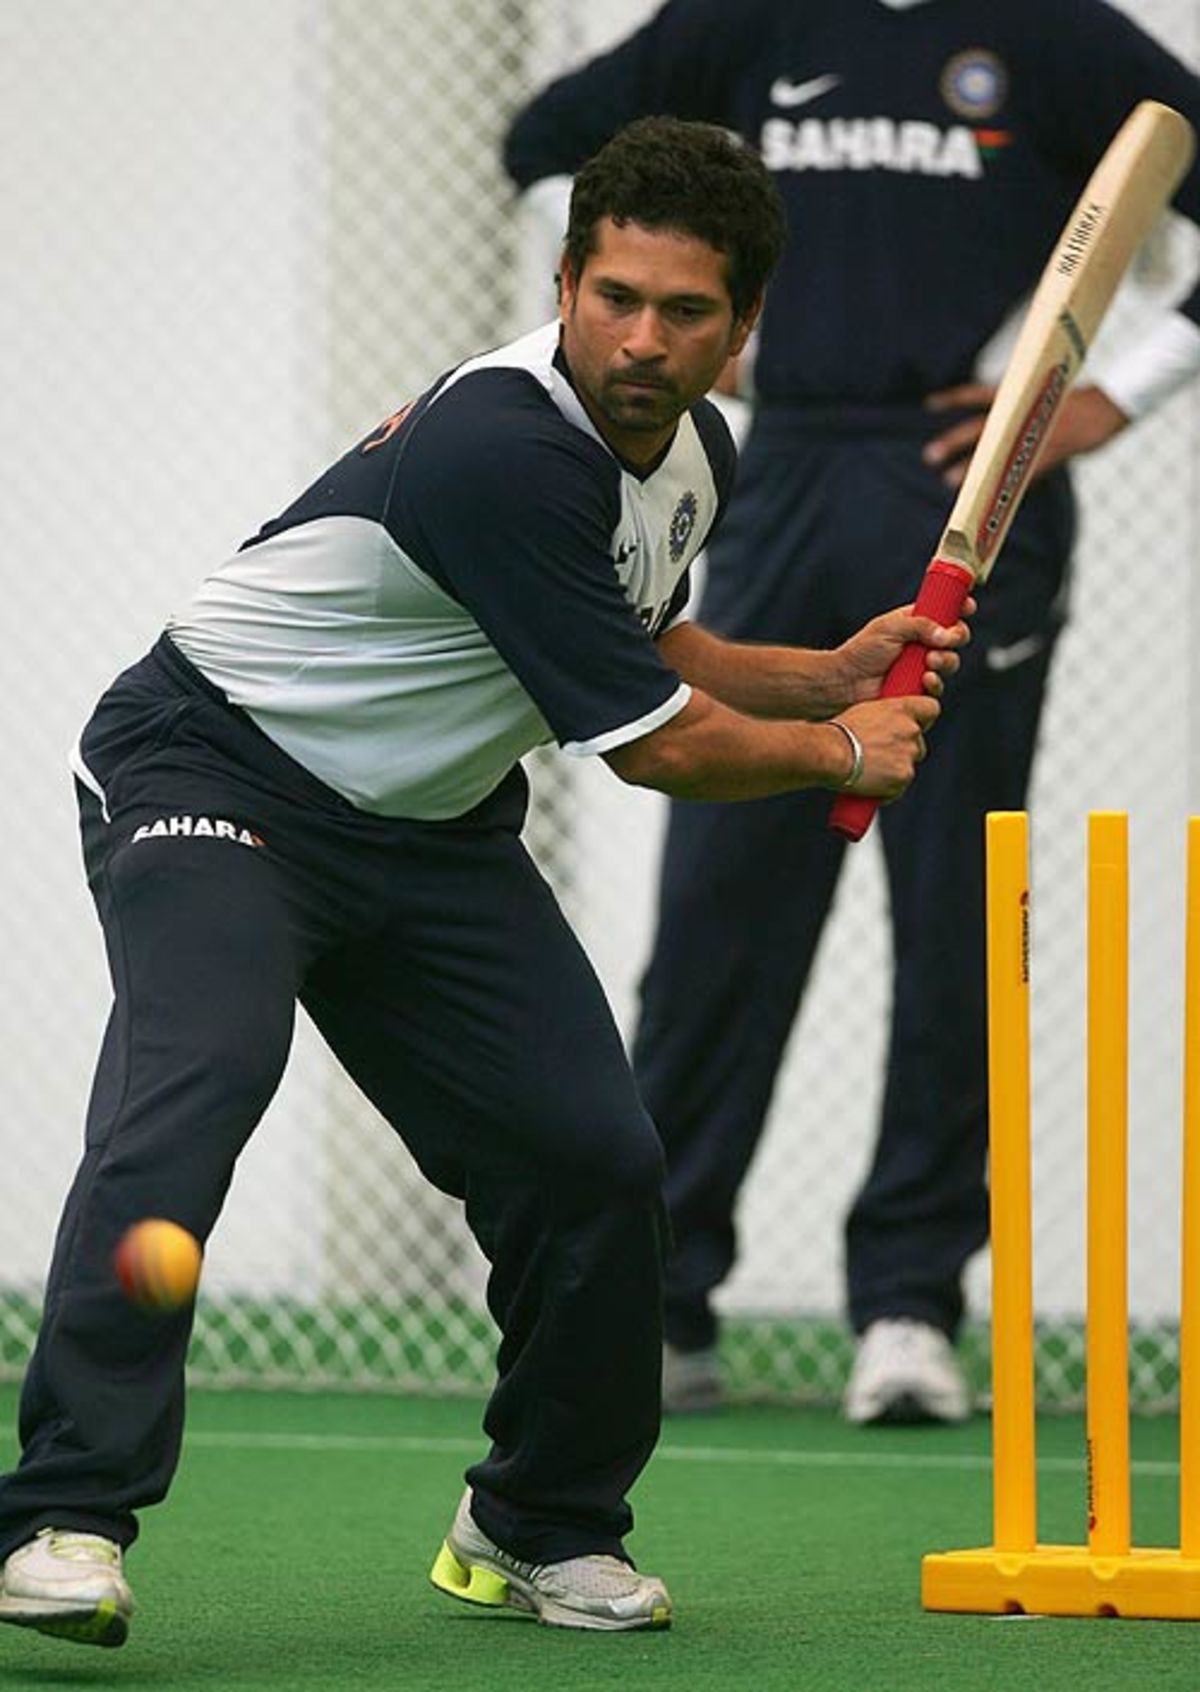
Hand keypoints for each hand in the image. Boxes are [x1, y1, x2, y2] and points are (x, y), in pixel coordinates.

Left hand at [833, 602, 973, 708]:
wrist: (846, 682)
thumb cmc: (862, 651)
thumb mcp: (890, 628)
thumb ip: (920, 625)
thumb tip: (947, 633)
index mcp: (916, 623)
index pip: (945, 612)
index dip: (960, 608)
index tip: (968, 606)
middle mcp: (923, 644)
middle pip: (955, 638)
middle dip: (957, 637)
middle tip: (948, 640)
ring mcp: (922, 667)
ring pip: (951, 662)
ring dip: (946, 660)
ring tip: (929, 662)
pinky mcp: (919, 690)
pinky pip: (938, 687)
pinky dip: (935, 682)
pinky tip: (925, 680)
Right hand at [834, 695, 939, 800]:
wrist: (830, 754)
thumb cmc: (838, 733)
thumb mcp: (864, 713)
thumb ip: (884, 718)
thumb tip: (885, 727)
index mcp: (902, 709)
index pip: (931, 708)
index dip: (923, 719)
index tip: (913, 725)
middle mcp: (911, 730)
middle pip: (919, 744)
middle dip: (904, 751)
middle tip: (878, 756)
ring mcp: (909, 755)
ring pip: (908, 766)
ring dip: (894, 770)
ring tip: (867, 772)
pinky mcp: (903, 777)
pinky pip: (899, 787)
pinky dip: (887, 790)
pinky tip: (868, 786)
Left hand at [922, 382, 1129, 487]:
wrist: (1108, 408)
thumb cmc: (1074, 404)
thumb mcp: (1041, 399)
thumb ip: (1015, 413)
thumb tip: (991, 431)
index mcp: (1018, 397)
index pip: (978, 394)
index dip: (954, 397)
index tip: (928, 403)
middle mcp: (1022, 415)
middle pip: (979, 428)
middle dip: (953, 442)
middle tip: (929, 455)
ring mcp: (1035, 436)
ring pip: (995, 455)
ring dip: (971, 471)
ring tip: (947, 480)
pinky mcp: (1050, 455)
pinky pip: (1021, 476)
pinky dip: (1004, 489)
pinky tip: (987, 503)